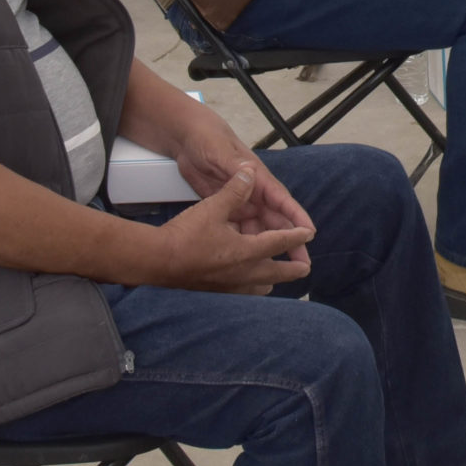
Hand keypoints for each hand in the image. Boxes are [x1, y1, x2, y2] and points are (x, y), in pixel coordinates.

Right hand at [149, 171, 312, 295]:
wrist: (157, 262)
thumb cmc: (185, 235)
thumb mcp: (213, 207)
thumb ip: (234, 191)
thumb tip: (249, 173)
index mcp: (247, 251)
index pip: (279, 242)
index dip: (296, 236)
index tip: (309, 234)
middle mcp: (243, 272)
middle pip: (278, 274)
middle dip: (293, 269)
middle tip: (304, 266)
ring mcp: (230, 286)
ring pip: (260, 287)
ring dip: (271, 280)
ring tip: (276, 275)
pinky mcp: (216, 292)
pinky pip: (242, 292)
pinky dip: (250, 287)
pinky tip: (245, 282)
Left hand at [170, 123, 315, 258]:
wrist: (188, 140)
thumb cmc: (209, 140)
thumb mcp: (222, 153)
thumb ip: (236, 167)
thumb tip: (251, 172)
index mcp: (257, 178)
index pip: (281, 200)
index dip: (296, 217)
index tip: (310, 233)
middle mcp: (253, 193)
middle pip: (276, 221)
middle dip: (290, 241)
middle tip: (302, 264)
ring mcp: (241, 202)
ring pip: (260, 229)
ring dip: (270, 247)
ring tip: (278, 270)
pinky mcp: (227, 209)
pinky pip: (241, 230)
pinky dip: (247, 244)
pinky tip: (249, 261)